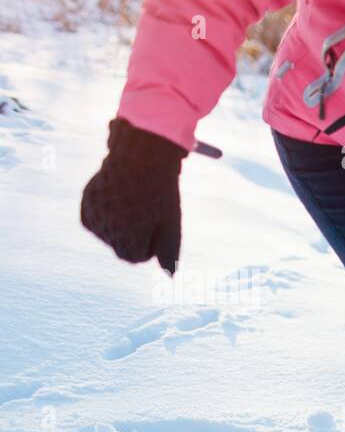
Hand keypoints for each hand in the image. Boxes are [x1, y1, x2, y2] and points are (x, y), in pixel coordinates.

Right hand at [80, 118, 185, 273]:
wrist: (139, 155)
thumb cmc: (161, 191)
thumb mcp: (171, 222)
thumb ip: (169, 251)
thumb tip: (169, 276)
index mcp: (128, 237)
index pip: (136, 257)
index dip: (150, 242)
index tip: (156, 222)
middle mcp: (106, 230)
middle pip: (120, 248)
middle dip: (135, 235)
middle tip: (145, 210)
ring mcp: (93, 216)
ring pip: (108, 236)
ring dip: (120, 225)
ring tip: (131, 202)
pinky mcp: (86, 204)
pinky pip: (95, 222)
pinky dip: (106, 216)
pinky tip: (117, 201)